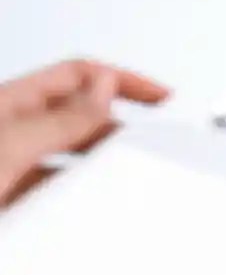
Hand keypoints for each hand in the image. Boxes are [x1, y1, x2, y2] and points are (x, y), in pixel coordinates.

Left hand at [0, 59, 168, 205]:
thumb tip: (105, 88)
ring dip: (103, 158)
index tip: (161, 98)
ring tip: (132, 167)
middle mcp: (11, 128)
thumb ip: (63, 118)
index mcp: (10, 102)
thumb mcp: (14, 143)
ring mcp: (12, 162)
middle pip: (80, 114)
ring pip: (72, 152)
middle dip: (120, 122)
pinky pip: (58, 186)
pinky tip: (95, 199)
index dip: (123, 81)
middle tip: (154, 137)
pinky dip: (81, 190)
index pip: (80, 75)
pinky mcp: (13, 197)